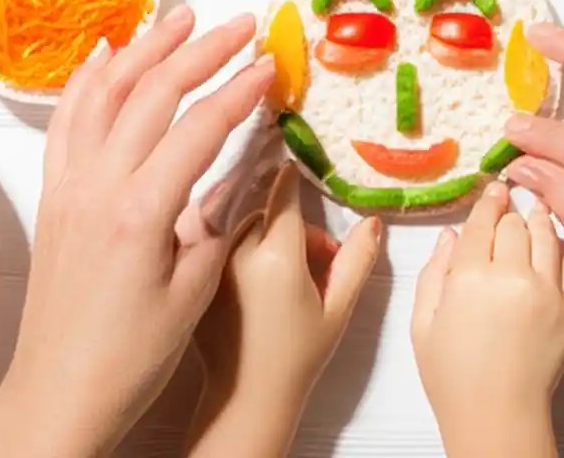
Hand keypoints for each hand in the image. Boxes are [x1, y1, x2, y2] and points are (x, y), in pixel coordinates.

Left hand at [0, 7, 274, 457]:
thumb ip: (216, 219)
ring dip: (144, 49)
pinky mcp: (53, 195)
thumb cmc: (130, 356)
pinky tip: (103, 55)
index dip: (240, 90)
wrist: (59, 392)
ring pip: (103, 93)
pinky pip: (65, 121)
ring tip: (180, 19)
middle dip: (201, 51)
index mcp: (139, 212)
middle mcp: (96, 186)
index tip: (270, 66)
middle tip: (241, 26)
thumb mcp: (192, 291)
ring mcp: (67, 186)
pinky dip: (85, 79)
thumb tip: (243, 167)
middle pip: (152, 93)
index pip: (199, 128)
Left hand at [188, 162, 381, 457]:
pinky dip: (232, 249)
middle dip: (289, 226)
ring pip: (237, 226)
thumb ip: (357, 260)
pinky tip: (252, 281)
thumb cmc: (297, 358)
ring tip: (283, 273)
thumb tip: (372, 221)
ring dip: (260, 235)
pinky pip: (213, 243)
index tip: (295, 166)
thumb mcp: (338, 309)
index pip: (283, 194)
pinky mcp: (192, 277)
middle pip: (264, 213)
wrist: (246, 397)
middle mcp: (237, 252)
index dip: (291, 179)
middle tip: (314, 261)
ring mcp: (209, 265)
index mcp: (276, 255)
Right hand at [411, 182, 563, 457]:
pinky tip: (552, 253)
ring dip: (539, 220)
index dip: (487, 201)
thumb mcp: (422, 321)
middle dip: (510, 210)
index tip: (492, 189)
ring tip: (535, 212)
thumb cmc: (453, 376)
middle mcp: (512, 277)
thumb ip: (434, 271)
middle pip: (515, 223)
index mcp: (470, 277)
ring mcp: (547, 292)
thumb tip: (450, 236)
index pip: (482, 221)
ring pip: (547, 235)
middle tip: (510, 199)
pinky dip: (561, 253)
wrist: (496, 415)